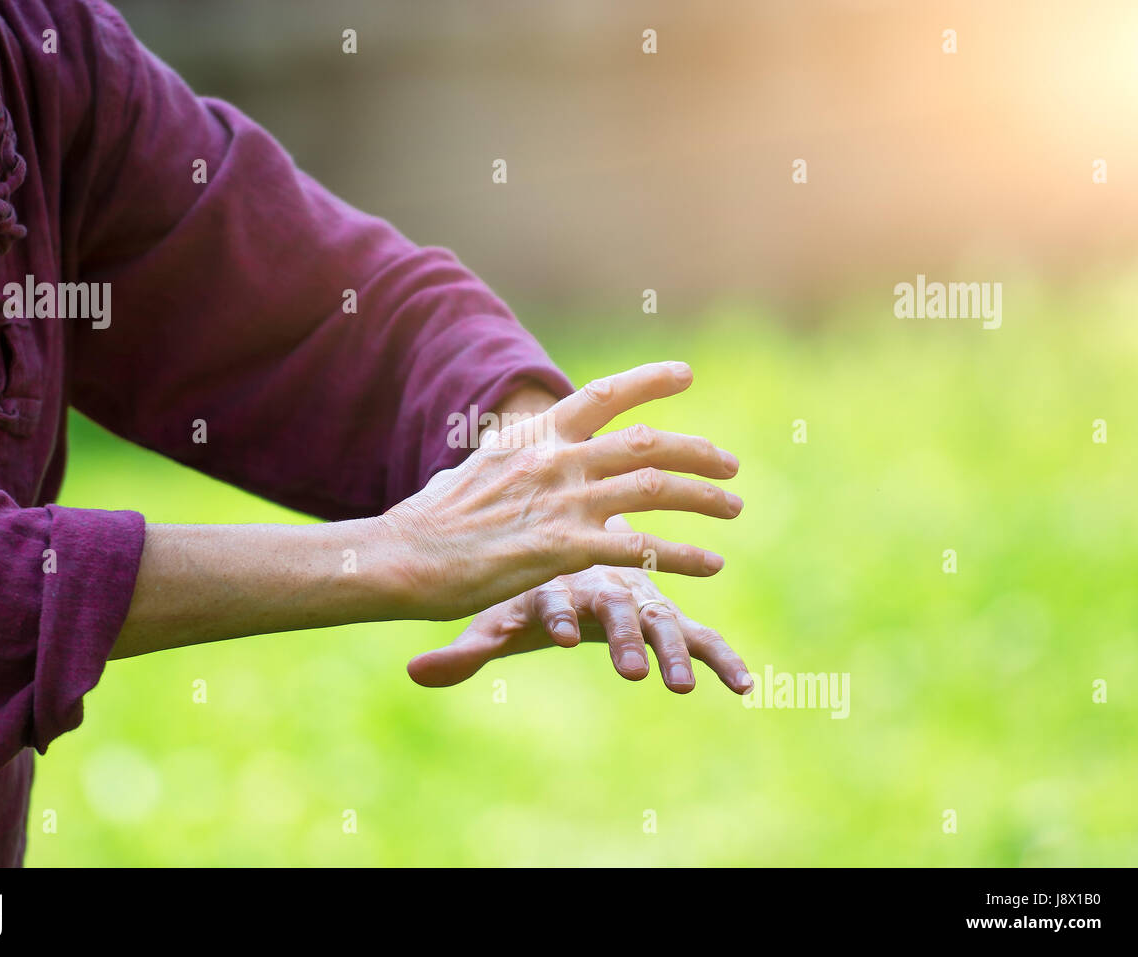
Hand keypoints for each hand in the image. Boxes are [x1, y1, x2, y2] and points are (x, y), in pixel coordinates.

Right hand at [379, 361, 742, 620]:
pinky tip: (711, 565)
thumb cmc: (430, 520)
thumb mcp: (474, 468)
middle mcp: (556, 460)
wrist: (403, 556)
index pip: (603, 395)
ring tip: (734, 509)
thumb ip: (508, 458)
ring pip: (655, 490)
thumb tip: (508, 451)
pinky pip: (641, 549)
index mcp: (535, 437)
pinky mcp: (565, 550)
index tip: (686, 375)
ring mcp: (564, 502)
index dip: (649, 381)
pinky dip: (683, 556)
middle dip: (698, 451)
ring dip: (704, 498)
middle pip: (647, 443)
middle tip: (730, 465)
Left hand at [406, 560, 751, 694]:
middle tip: (629, 672)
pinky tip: (746, 686)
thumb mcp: (498, 612)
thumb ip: (467, 647)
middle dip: (619, 639)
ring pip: (658, 618)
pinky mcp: (661, 613)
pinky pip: (697, 634)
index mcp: (555, 570)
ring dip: (670, 652)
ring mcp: (635, 593)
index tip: (560, 639)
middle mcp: (600, 577)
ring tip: (680, 687)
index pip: (552, 592)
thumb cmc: (531, 579)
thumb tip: (416, 673)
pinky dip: (719, 658)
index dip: (555, 614)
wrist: (571, 525)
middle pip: (612, 606)